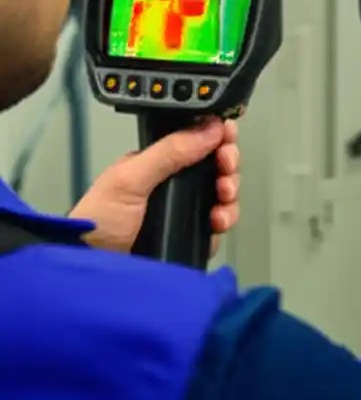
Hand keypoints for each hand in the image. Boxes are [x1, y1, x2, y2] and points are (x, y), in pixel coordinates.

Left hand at [69, 118, 240, 253]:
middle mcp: (175, 185)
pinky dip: (225, 219)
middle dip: (228, 163)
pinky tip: (217, 221)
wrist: (92, 272)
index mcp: (157, 165)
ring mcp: (185, 212)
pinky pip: (220, 224)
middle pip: (216, 166)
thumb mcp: (128, 179)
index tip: (226, 137)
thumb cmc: (97, 223)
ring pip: (223, 194)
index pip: (196, 142)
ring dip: (230, 192)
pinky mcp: (192, 237)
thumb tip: (209, 128)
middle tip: (225, 166)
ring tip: (222, 197)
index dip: (217, 137)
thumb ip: (169, 152)